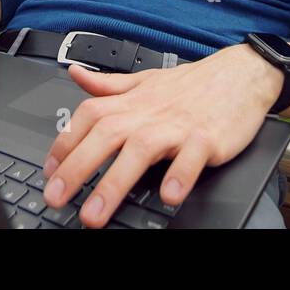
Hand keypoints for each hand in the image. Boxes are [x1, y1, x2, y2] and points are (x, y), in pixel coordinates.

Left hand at [41, 43, 283, 227]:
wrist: (241, 75)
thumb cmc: (191, 85)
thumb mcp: (145, 80)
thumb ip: (109, 85)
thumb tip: (76, 75)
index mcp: (131, 102)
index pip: (87, 118)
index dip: (64, 145)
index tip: (48, 173)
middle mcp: (148, 113)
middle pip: (105, 137)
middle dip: (77, 169)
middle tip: (56, 198)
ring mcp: (177, 126)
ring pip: (140, 151)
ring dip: (114, 183)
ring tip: (94, 214)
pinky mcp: (206, 139)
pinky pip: (191, 158)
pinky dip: (179, 175)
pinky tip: (168, 197)